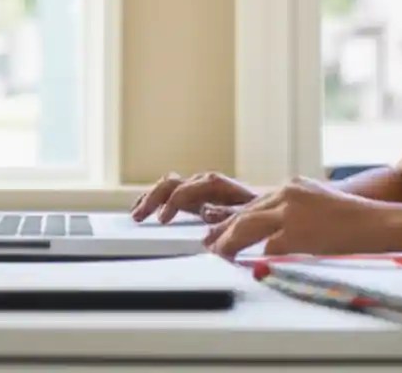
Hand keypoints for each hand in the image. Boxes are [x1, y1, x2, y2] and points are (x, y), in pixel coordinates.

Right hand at [130, 171, 257, 223]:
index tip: (162, 219)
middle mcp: (203, 182)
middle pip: (171, 184)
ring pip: (167, 186)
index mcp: (215, 184)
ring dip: (149, 198)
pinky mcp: (193, 195)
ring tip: (135, 214)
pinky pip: (169, 192)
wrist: (265, 207)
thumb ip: (226, 213)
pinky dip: (154, 199)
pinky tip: (143, 209)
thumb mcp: (246, 214)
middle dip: (153, 199)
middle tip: (139, 216)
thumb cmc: (256, 212)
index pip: (185, 189)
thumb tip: (206, 212)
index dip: (172, 203)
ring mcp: (197, 187)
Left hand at [203, 176, 401, 258]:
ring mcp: (292, 212)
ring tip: (218, 254)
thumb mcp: (319, 204)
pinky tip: (244, 264)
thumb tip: (276, 233)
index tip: (220, 231)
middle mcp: (288, 194)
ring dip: (229, 241)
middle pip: (246, 213)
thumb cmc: (355, 219)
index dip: (235, 219)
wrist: (378, 222)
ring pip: (248, 225)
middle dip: (225, 230)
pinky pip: (267, 246)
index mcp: (293, 187)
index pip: (255, 204)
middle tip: (210, 244)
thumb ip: (296, 212)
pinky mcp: (298, 232)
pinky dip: (254, 255)